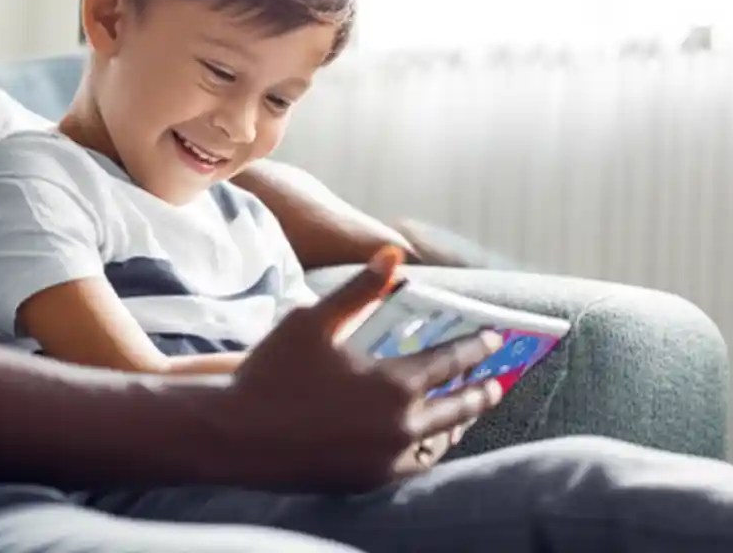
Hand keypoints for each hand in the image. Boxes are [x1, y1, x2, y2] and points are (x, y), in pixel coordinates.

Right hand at [221, 247, 503, 490]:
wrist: (235, 437)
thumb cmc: (272, 373)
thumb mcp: (312, 320)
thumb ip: (359, 290)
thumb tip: (394, 253)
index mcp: (394, 383)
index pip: (449, 361)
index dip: (474, 347)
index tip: (493, 339)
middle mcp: (401, 425)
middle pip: (458, 407)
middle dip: (481, 391)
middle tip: (498, 381)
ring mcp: (387, 458)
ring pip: (439, 441)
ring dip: (457, 423)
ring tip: (466, 413)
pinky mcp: (369, 480)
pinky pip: (413, 465)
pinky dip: (427, 450)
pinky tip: (425, 443)